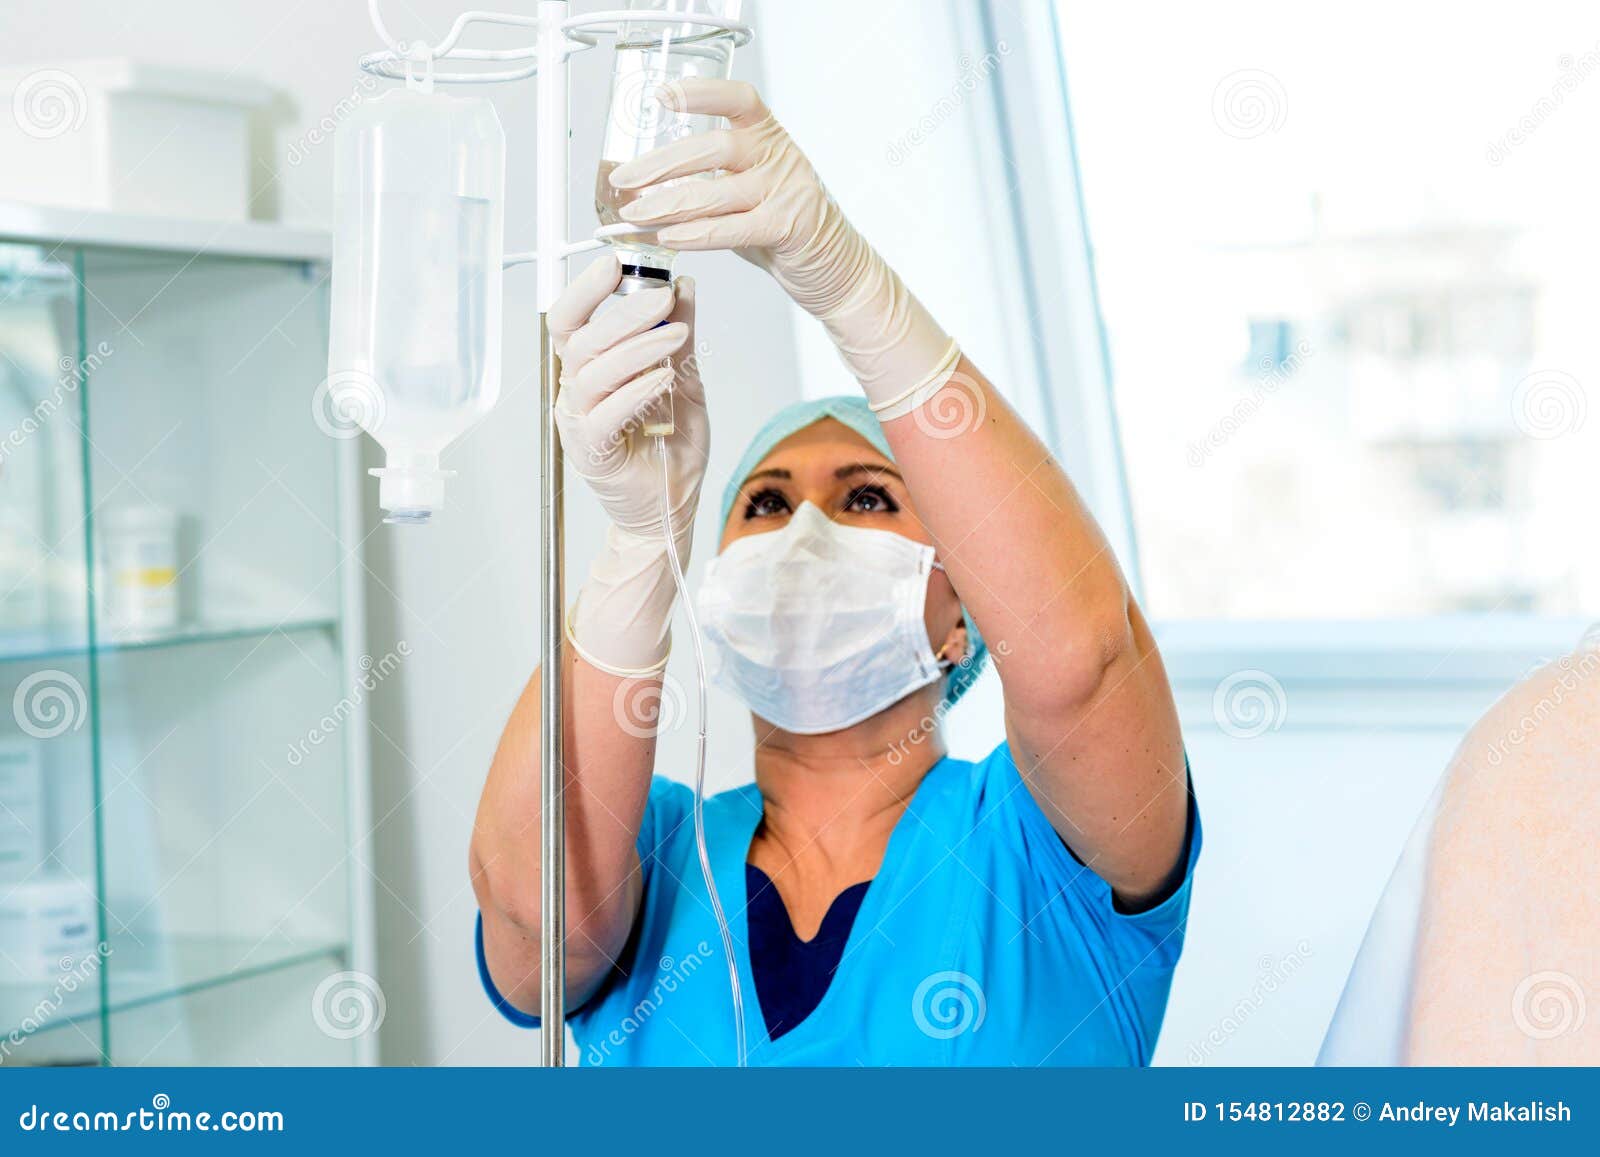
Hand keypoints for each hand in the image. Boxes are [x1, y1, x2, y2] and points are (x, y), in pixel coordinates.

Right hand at [550, 253, 708, 545]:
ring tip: (677, 337)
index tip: (614, 263)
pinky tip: (663, 377)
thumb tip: (684, 287)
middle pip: (581, 340)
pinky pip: (604, 415)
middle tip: (662, 297)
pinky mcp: (592, 452)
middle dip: (623, 313)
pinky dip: (635, 390)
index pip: (571, 319)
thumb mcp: (685, 379)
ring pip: (591, 372)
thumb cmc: (671, 445)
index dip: (585, 289)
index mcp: (589, 369)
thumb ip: (681, 336)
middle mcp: (576, 392)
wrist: (672, 505)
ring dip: (636, 348)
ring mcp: (579, 423)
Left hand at [607, 80, 957, 412]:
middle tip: (623, 179)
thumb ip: (708, 185)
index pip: (736, 98)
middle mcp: (779, 155)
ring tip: (634, 215)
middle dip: (660, 164)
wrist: (837, 267)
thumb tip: (644, 192)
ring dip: (668, 204)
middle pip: (713, 147)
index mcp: (768, 135)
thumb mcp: (749, 191)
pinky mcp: (788, 227)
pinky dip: (695, 233)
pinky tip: (669, 237)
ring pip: (716, 191)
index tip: (663, 96)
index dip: (700, 93)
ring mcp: (786, 190)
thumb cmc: (785, 226)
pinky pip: (732, 228)